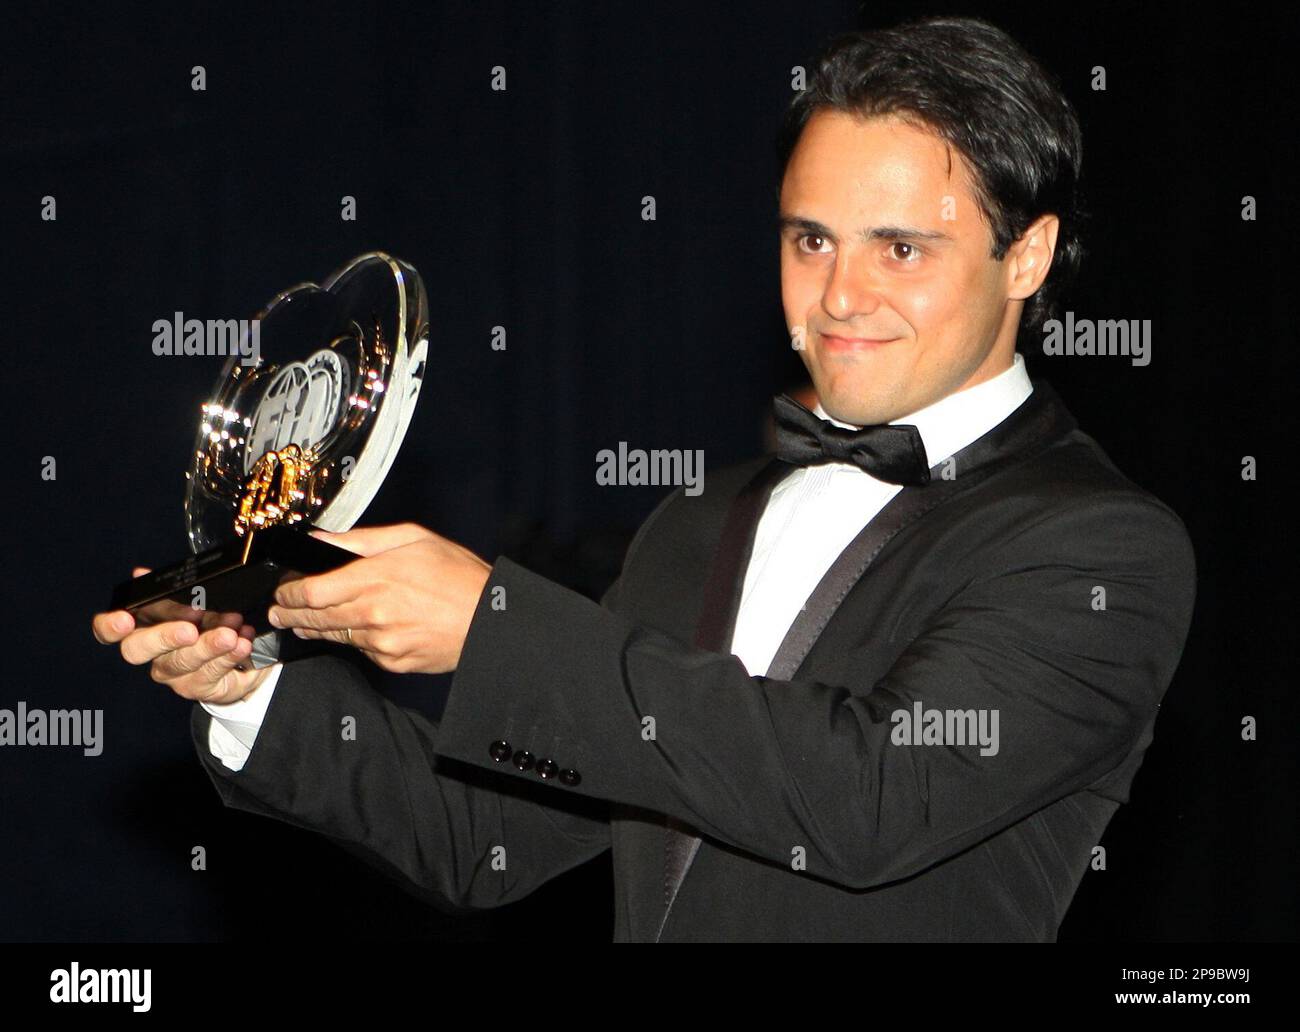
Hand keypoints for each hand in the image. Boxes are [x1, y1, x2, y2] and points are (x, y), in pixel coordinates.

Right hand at [91, 567, 272, 703]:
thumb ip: (168, 589)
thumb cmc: (209, 623)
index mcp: (142, 626)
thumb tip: (141, 573)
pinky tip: (241, 644)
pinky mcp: (199, 687)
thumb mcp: (193, 601)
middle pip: (137, 650)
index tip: (124, 619)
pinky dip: (229, 656)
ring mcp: (173, 674)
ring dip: (207, 645)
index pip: (107, 630)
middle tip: (190, 629)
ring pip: (181, 662)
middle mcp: (151, 653)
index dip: (109, 626)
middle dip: (163, 636)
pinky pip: (211, 673)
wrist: (242, 654)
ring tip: (229, 634)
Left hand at [268, 522, 491, 674]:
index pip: (311, 591)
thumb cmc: (458, 575)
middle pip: (313, 617)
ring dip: (314, 627)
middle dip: (290, 613)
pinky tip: (353, 630)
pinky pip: (361, 650)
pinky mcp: (392, 661)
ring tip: (302, 622)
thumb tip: (322, 541)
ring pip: (334, 635)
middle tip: (278, 612)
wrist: (491, 619)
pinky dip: (353, 639)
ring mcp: (381, 643)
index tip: (282, 590)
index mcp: (375, 578)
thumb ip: (360, 540)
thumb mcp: (412, 539)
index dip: (288, 593)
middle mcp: (372, 614)